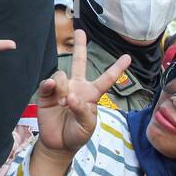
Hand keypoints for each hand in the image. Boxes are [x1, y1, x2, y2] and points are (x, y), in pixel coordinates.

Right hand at [35, 29, 131, 159]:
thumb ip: (83, 110)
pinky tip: (52, 89)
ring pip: (62, 74)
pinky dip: (50, 84)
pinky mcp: (47, 93)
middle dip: (80, 46)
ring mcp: (62, 89)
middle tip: (80, 31)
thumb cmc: (77, 134)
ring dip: (63, 88)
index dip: (117, 68)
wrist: (59, 144)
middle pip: (79, 62)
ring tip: (64, 104)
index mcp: (91, 94)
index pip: (106, 79)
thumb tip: (71, 96)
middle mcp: (77, 87)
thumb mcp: (87, 126)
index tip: (128, 57)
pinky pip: (48, 82)